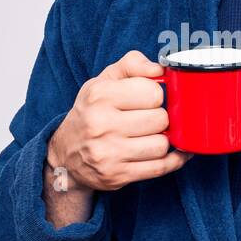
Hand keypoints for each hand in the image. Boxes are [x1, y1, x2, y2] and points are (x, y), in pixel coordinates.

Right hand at [47, 50, 192, 192]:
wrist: (66, 154)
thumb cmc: (91, 113)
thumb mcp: (103, 81)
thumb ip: (132, 65)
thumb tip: (160, 69)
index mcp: (99, 96)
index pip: (152, 92)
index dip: (156, 95)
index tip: (147, 99)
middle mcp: (101, 124)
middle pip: (160, 119)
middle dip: (160, 118)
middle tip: (150, 119)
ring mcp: (108, 153)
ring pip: (162, 145)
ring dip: (163, 140)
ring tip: (152, 135)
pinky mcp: (117, 175)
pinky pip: (160, 168)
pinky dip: (173, 160)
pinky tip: (175, 153)